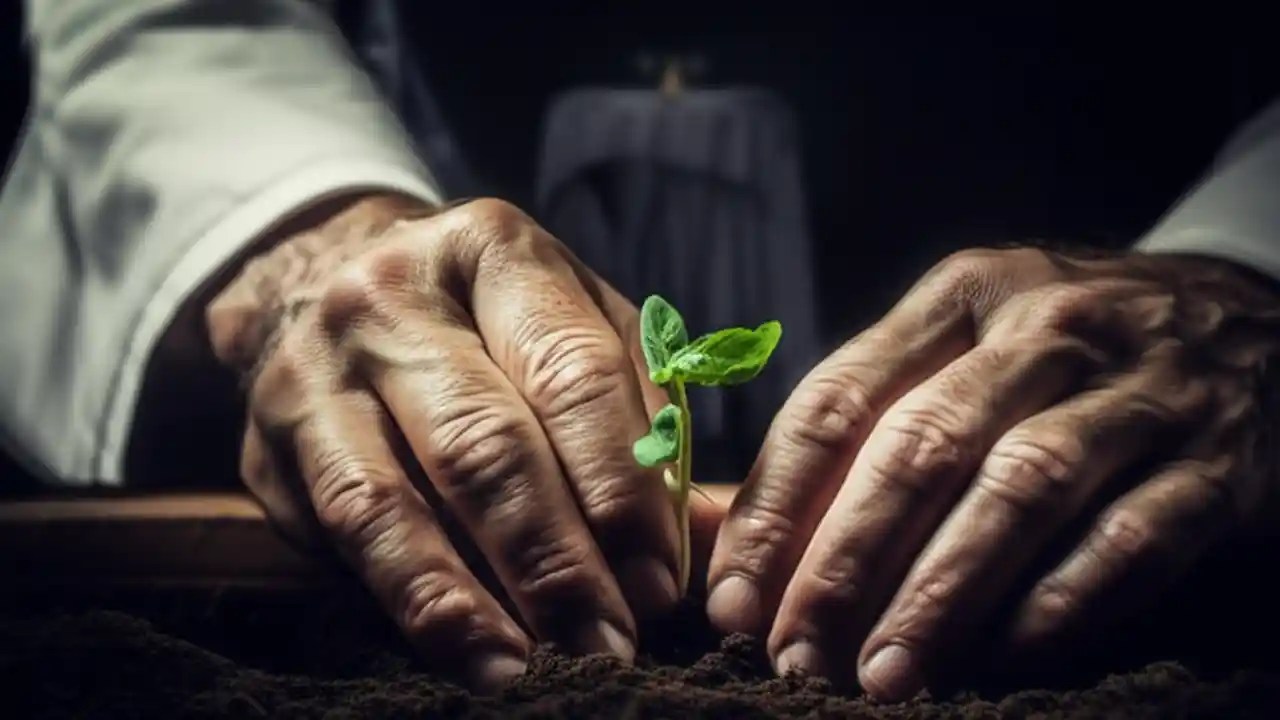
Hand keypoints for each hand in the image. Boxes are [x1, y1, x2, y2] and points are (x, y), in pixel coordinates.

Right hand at [206, 195, 722, 691]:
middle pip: (485, 442)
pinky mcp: (271, 441)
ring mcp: (317, 368)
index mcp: (496, 253)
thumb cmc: (489, 321)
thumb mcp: (574, 327)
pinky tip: (469, 651)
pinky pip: (344, 531)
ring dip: (474, 598)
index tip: (660, 581)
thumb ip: (643, 416)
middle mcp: (394, 297)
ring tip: (536, 669)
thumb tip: (710, 534)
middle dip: (556, 559)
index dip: (621, 487)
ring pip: (394, 498)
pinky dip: (412, 599)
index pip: (572, 372)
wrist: (325, 280)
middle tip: (610, 642)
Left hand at [706, 245, 1279, 699]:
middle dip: (843, 561)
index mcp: (961, 295)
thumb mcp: (959, 347)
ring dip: (941, 593)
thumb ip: (851, 425)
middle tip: (793, 652)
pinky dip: (1061, 602)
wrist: (1247, 315)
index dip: (776, 506)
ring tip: (882, 677)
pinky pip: (1131, 537)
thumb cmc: (1058, 351)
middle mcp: (1047, 328)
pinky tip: (1005, 656)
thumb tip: (712, 523)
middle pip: (921, 446)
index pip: (839, 398)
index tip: (731, 596)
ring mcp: (1141, 390)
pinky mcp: (1217, 461)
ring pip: (1020, 491)